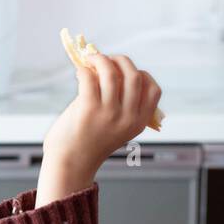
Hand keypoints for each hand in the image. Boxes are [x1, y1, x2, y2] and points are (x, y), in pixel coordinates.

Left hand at [38, 53, 161, 203]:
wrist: (70, 164)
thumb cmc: (90, 142)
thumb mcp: (118, 128)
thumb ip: (122, 105)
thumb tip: (112, 68)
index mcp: (139, 122)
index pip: (153, 90)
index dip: (142, 74)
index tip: (127, 71)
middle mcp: (127, 117)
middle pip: (134, 76)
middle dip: (121, 61)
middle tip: (107, 59)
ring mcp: (109, 113)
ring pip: (111, 73)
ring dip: (100, 60)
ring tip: (91, 59)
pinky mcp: (88, 109)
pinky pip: (89, 78)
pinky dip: (84, 70)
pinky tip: (80, 72)